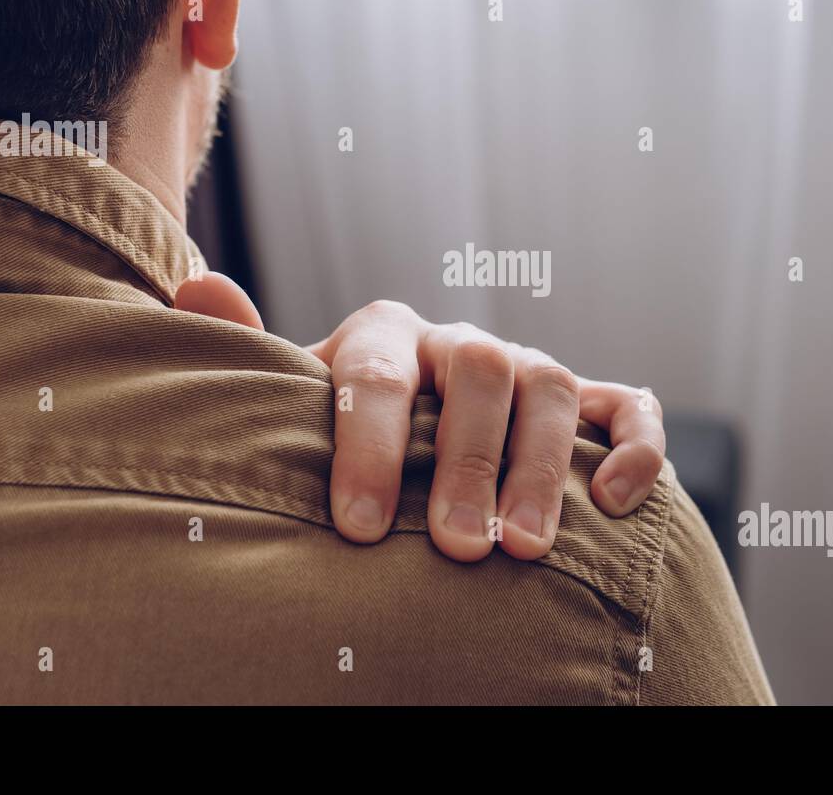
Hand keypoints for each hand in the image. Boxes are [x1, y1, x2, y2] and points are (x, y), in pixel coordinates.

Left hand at [175, 275, 666, 561]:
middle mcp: (464, 344)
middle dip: (468, 461)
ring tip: (525, 549)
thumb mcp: (291, 400)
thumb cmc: (346, 437)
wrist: (415, 435)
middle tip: (458, 548)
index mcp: (387, 337)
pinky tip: (616, 502)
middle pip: (479, 372)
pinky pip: (629, 409)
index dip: (368, 444)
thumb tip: (197, 283)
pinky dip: (635, 447)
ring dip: (545, 466)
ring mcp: (532, 369)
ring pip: (555, 389)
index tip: (355, 527)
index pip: (378, 371)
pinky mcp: (593, 403)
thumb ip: (246, 350)